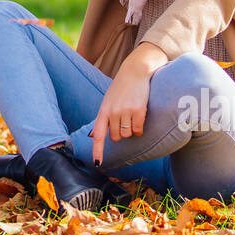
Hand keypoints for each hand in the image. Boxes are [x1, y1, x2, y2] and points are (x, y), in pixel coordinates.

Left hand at [90, 42, 169, 165]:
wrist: (135, 71)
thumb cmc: (121, 87)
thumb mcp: (108, 100)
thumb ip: (102, 118)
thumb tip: (93, 135)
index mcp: (103, 110)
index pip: (98, 135)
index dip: (98, 150)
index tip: (97, 164)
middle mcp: (112, 112)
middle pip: (116, 137)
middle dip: (121, 133)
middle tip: (125, 120)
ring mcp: (125, 112)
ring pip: (128, 134)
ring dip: (131, 130)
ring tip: (132, 115)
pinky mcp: (138, 110)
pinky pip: (138, 130)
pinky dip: (140, 128)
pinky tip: (140, 117)